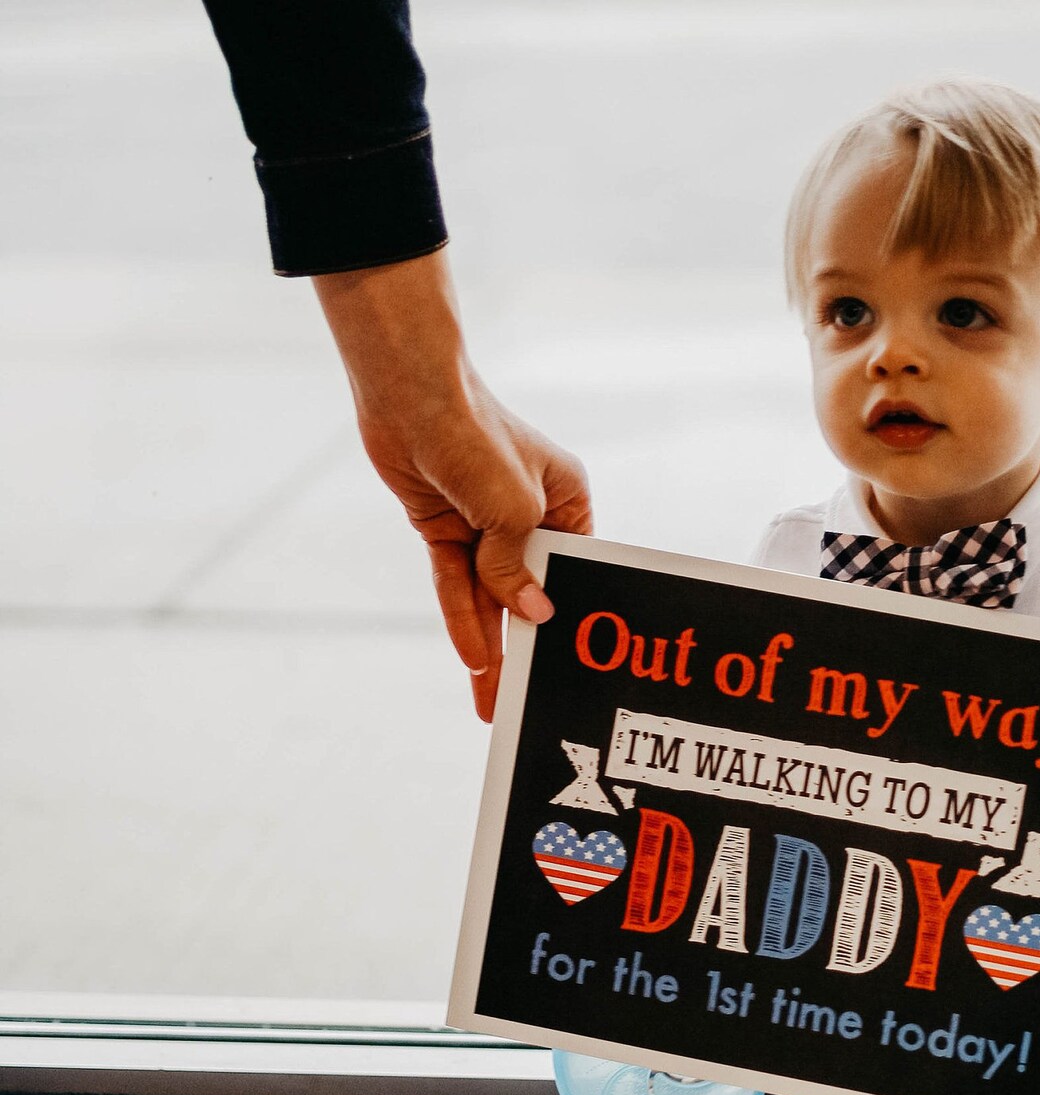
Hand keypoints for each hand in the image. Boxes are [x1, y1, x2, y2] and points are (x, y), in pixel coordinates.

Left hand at [315, 249, 591, 720]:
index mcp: (567, 500)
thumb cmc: (475, 432)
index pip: (576, 571)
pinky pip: (458, 584)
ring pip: (492, 596)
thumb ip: (515, 566)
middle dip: (529, 645)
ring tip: (493, 700)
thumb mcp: (509, 508)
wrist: (407, 393)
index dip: (571, 617)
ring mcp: (486, 523)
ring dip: (492, 644)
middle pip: (531, 590)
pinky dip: (464, 618)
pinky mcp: (446, 527)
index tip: (571, 665)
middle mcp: (531, 514)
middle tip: (528, 701)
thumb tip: (530, 613)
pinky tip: (473, 659)